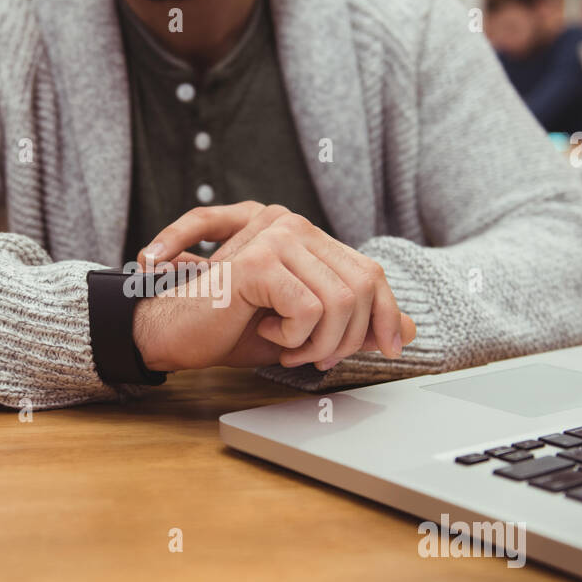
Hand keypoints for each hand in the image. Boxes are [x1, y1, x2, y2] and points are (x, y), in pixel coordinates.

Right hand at [133, 203, 415, 372]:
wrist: (171, 332)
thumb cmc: (228, 326)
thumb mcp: (302, 327)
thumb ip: (352, 321)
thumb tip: (410, 327)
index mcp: (302, 233)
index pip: (369, 271)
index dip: (385, 313)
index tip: (388, 348)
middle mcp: (290, 222)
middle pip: (363, 285)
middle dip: (348, 337)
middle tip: (314, 359)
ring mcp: (274, 235)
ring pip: (340, 301)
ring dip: (319, 342)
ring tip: (287, 349)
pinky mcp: (259, 260)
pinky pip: (310, 310)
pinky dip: (295, 337)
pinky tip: (264, 332)